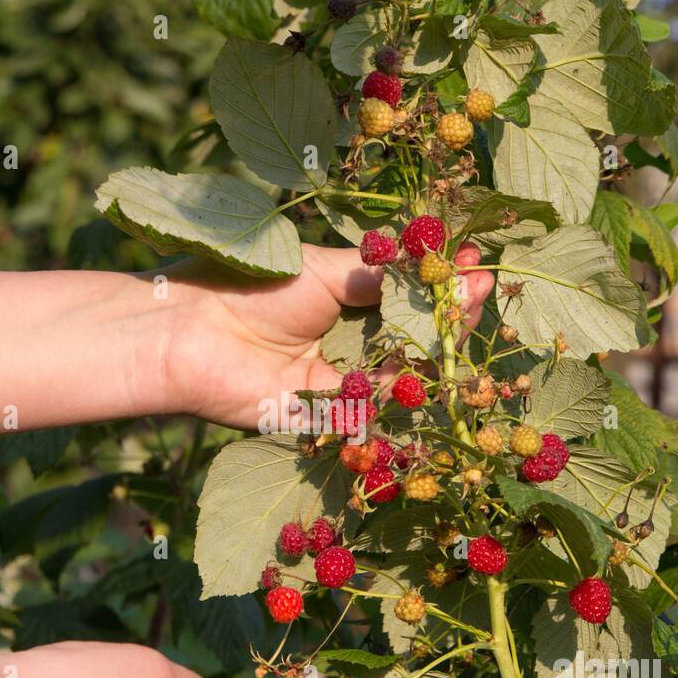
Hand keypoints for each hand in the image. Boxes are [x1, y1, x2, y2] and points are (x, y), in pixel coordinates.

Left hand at [157, 242, 495, 428]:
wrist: (197, 333)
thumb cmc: (255, 287)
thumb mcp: (325, 270)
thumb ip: (380, 274)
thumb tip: (434, 264)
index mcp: (343, 299)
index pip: (406, 294)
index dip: (440, 282)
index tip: (475, 263)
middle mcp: (346, 340)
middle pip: (413, 333)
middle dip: (449, 311)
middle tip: (480, 287)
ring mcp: (342, 380)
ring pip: (404, 369)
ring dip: (438, 345)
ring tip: (466, 312)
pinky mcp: (332, 415)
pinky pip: (379, 406)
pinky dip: (410, 387)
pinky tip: (439, 361)